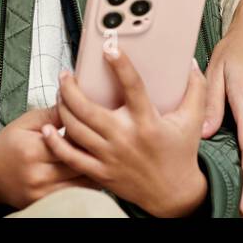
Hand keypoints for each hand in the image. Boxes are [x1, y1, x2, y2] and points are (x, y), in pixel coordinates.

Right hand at [0, 105, 99, 210]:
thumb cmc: (8, 145)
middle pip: (78, 164)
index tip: (93, 127)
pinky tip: (89, 173)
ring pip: (81, 183)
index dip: (86, 134)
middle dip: (93, 152)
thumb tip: (76, 101)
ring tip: (100, 158)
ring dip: (94, 170)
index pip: (70, 142)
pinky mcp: (44, 204)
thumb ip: (52, 113)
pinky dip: (85, 185)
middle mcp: (37, 175)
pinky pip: (74, 195)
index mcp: (32, 150)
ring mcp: (41, 193)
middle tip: (102, 142)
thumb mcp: (26, 122)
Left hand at [42, 49, 209, 217]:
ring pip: (75, 128)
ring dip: (62, 107)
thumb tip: (191, 63)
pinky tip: (48, 128)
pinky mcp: (101, 172)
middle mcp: (125, 138)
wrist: (174, 195)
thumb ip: (195, 88)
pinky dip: (55, 142)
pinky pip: (71, 157)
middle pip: (87, 108)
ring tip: (60, 94)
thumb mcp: (193, 119)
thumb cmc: (181, 153)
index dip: (120, 64)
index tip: (109, 47)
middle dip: (70, 87)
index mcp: (148, 121)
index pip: (132, 86)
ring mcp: (110, 156)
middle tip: (66, 75)